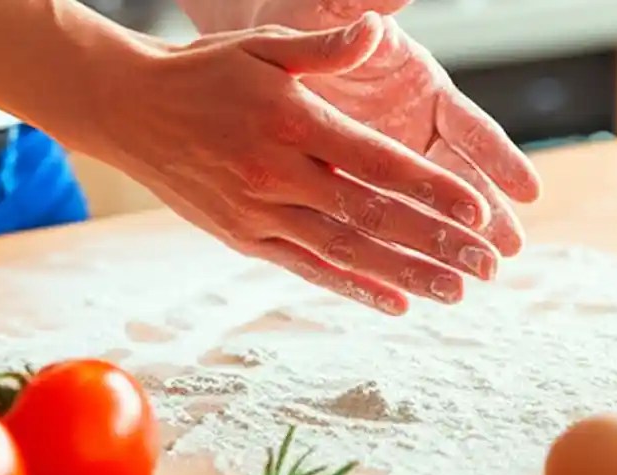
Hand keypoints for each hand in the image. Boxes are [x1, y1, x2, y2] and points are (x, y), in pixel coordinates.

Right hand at [96, 14, 500, 314]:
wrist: (128, 109)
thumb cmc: (206, 71)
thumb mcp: (264, 46)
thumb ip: (326, 48)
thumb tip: (378, 29)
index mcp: (292, 121)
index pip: (377, 162)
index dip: (430, 189)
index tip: (478, 210)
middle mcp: (277, 173)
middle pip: (371, 216)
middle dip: (435, 242)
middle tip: (487, 263)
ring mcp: (258, 212)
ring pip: (345, 251)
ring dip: (405, 274)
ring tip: (457, 291)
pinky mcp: (244, 237)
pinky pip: (308, 268)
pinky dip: (354, 286)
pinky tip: (397, 302)